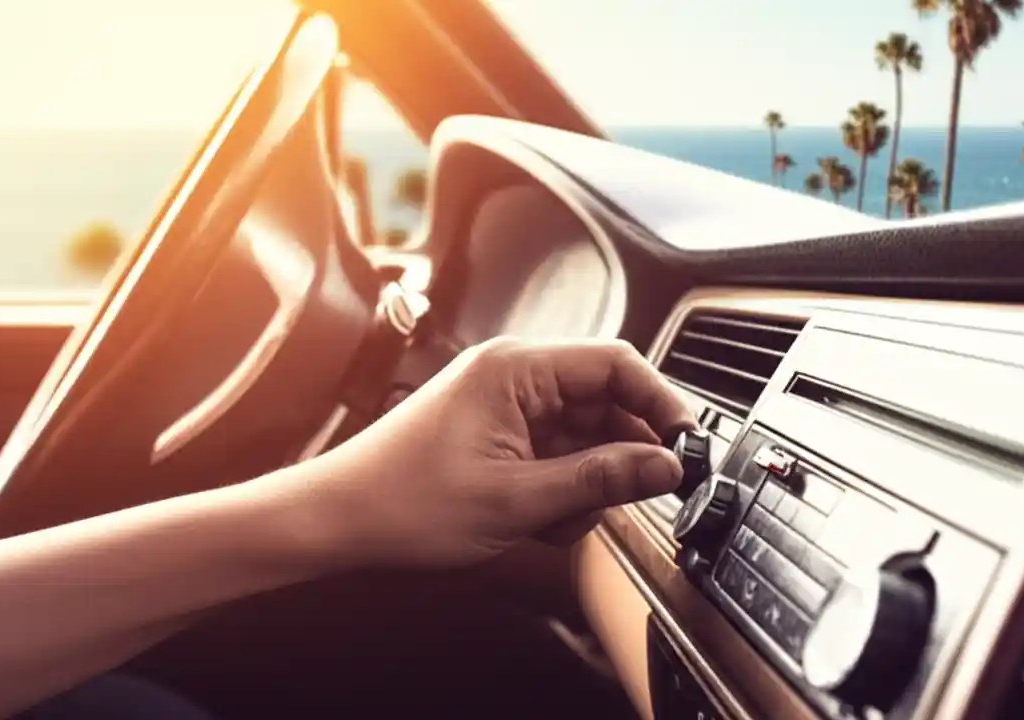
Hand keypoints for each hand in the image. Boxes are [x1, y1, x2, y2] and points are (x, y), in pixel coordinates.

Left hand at [304, 338, 695, 567]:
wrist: (338, 521)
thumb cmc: (405, 502)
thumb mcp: (516, 500)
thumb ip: (599, 480)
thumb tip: (665, 466)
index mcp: (517, 368)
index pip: (616, 363)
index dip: (660, 402)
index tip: (685, 445)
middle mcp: (514, 376)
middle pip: (605, 401)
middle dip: (621, 454)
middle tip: (629, 497)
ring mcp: (506, 405)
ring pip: (585, 434)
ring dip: (587, 480)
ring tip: (555, 519)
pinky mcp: (499, 434)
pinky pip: (557, 453)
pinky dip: (562, 489)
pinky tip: (540, 520)